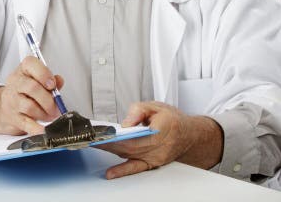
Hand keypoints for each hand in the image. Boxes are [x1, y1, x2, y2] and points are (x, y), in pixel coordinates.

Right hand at [0, 56, 63, 134]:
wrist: (5, 109)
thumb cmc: (25, 93)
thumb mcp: (38, 81)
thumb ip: (51, 81)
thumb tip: (59, 81)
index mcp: (23, 70)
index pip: (30, 64)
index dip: (43, 74)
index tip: (52, 84)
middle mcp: (15, 83)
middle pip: (32, 87)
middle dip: (49, 100)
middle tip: (57, 108)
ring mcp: (12, 100)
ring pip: (30, 106)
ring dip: (45, 114)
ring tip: (50, 116)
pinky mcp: (12, 117)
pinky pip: (27, 124)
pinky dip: (38, 129)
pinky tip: (45, 130)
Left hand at [98, 101, 222, 178]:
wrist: (189, 135)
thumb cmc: (173, 120)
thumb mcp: (156, 106)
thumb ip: (138, 111)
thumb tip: (125, 123)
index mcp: (162, 129)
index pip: (136, 134)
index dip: (118, 136)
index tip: (103, 133)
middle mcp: (159, 147)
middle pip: (129, 147)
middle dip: (108, 143)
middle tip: (92, 138)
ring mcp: (156, 158)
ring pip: (130, 156)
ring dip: (111, 152)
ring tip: (94, 145)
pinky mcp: (153, 163)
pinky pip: (136, 168)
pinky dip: (122, 171)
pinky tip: (111, 173)